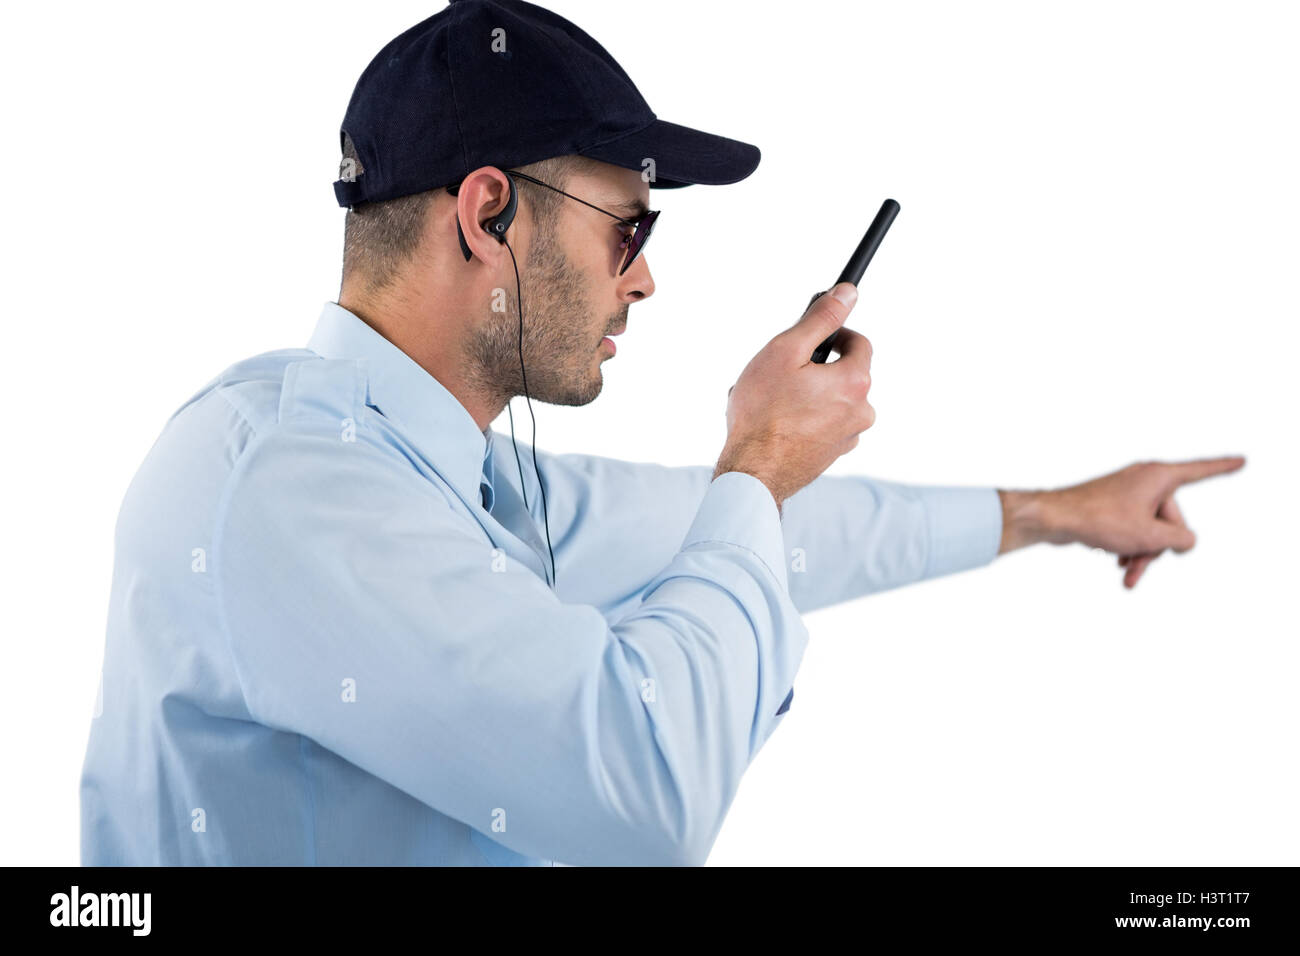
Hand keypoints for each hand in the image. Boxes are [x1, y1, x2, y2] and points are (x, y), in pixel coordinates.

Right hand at [714, 282, 874, 513]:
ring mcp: (848, 437)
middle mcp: (861, 411)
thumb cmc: (763, 412)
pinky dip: (801, 418)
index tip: (813, 336)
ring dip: (805, 395)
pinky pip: (821, 424)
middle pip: (843, 373)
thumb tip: (847, 293)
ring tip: (770, 402)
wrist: (753, 472)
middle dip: (813, 368)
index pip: (859, 343)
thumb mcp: (786, 351)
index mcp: (855, 382)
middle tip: (780, 373)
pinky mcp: (832, 455)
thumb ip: (820, 319)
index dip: (835, 333)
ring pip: (829, 400)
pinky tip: (772, 423)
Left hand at [1045, 456, 1245, 587]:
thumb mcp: (1151, 537)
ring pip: (1149, 528)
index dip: (1223, 467)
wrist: (1052, 518)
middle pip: (1171, 518)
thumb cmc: (1100, 519)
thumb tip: (1185, 540)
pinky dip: (1128, 546)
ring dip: (1142, 553)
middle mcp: (1144, 479)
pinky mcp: (1111, 505)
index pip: (1200, 471)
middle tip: (1137, 565)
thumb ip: (1180, 540)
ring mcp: (1126, 492)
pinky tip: (1116, 563)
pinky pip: (1131, 528)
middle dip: (1158, 547)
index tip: (1243, 460)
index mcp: (1159, 476)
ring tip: (1126, 575)